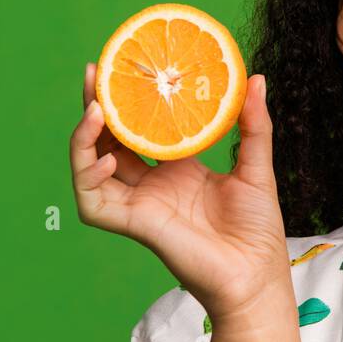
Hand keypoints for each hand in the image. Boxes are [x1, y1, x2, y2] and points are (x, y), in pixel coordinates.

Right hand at [69, 62, 291, 321]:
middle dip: (96, 106)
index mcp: (177, 168)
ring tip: (95, 109)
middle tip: (95, 72)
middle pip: (109, 139)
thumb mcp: (256, 166)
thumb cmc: (257, 228)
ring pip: (91, 167)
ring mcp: (139, 204)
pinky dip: (90, 178)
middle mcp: (152, 184)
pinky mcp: (134, 225)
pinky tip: (107, 158)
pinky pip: (94, 202)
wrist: (256, 274)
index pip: (141, 127)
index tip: (124, 66)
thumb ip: (253, 124)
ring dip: (85, 137)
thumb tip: (256, 78)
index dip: (128, 100)